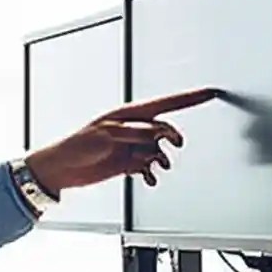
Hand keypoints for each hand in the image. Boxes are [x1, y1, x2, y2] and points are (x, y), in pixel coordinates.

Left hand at [25, 87, 221, 193]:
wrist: (62, 169)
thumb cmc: (77, 145)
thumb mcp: (107, 134)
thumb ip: (135, 132)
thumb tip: (158, 131)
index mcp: (128, 115)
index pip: (165, 103)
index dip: (189, 98)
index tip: (209, 93)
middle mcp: (133, 129)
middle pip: (165, 129)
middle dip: (172, 137)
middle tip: (175, 144)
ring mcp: (132, 146)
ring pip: (159, 150)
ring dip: (160, 159)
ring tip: (153, 165)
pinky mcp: (128, 164)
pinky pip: (149, 167)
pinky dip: (152, 174)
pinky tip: (149, 179)